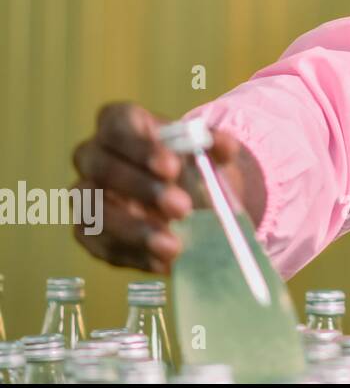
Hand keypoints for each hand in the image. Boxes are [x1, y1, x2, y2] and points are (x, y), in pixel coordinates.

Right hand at [70, 102, 246, 272]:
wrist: (193, 198)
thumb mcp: (209, 153)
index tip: (172, 167)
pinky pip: (101, 245)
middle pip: (102, 167)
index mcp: (120, 124)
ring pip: (94, 210)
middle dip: (142, 189)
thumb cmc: (191, 166)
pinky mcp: (88, 231)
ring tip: (174, 246)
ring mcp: (86, 194)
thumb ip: (217, 146)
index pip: (117, 124)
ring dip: (135, 230)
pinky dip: (134, 256)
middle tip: (182, 208)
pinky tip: (162, 263)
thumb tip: (225, 145)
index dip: (140, 146)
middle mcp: (94, 155)